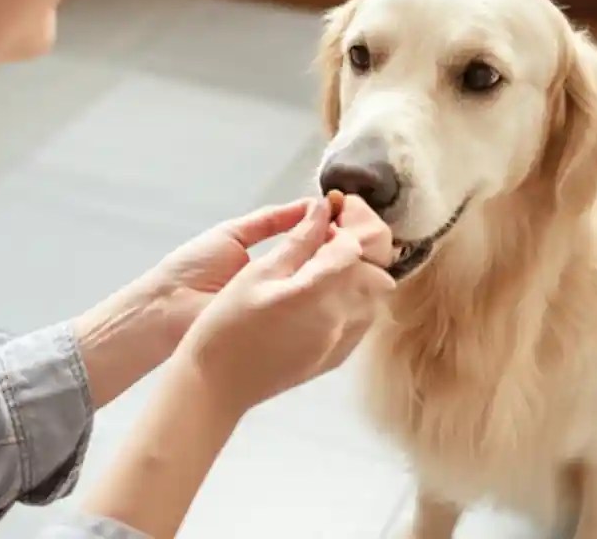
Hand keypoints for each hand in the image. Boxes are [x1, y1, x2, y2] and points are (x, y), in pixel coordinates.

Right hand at [77, 195, 394, 537]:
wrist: (217, 385)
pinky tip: (328, 291)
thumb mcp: (258, 273)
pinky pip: (365, 319)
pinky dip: (357, 297)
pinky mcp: (337, 357)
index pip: (354, 245)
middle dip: (363, 244)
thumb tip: (320, 210)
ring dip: (362, 272)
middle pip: (378, 270)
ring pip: (377, 296)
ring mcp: (342, 342)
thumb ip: (298, 240)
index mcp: (318, 292)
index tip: (330, 210)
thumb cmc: (226, 325)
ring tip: (329, 260)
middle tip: (333, 231)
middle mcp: (340, 318)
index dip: (347, 221)